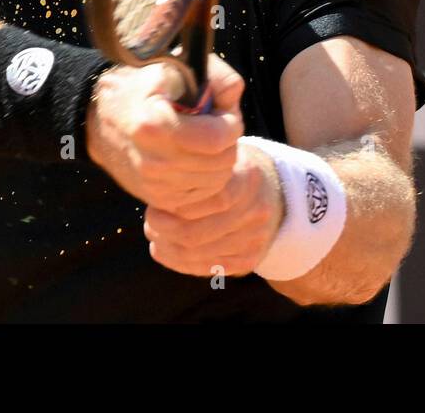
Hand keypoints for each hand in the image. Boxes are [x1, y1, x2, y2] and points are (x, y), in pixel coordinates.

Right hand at [86, 54, 244, 211]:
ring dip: (220, 159)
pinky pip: (202, 195)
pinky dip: (208, 176)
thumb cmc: (143, 87)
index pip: (217, 139)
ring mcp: (153, 184)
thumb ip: (213, 74)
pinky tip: (196, 156)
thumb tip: (233, 94)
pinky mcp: (156, 199)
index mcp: (154, 126)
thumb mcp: (174, 66)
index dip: (230, 123)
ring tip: (204, 139)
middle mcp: (152, 161)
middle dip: (228, 141)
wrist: (101, 118)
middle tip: (215, 125)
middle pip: (220, 162)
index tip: (224, 112)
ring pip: (216, 181)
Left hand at [143, 141, 284, 276]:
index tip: (155, 200)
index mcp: (248, 179)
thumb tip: (155, 186)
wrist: (274, 191)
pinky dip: (178, 262)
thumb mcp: (220, 155)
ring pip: (197, 255)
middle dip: (164, 230)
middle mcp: (256, 212)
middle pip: (197, 234)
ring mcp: (255, 239)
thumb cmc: (232, 170)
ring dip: (166, 248)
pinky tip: (164, 249)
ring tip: (154, 234)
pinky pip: (206, 268)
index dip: (174, 207)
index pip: (206, 201)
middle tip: (150, 219)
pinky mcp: (249, 259)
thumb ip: (194, 167)